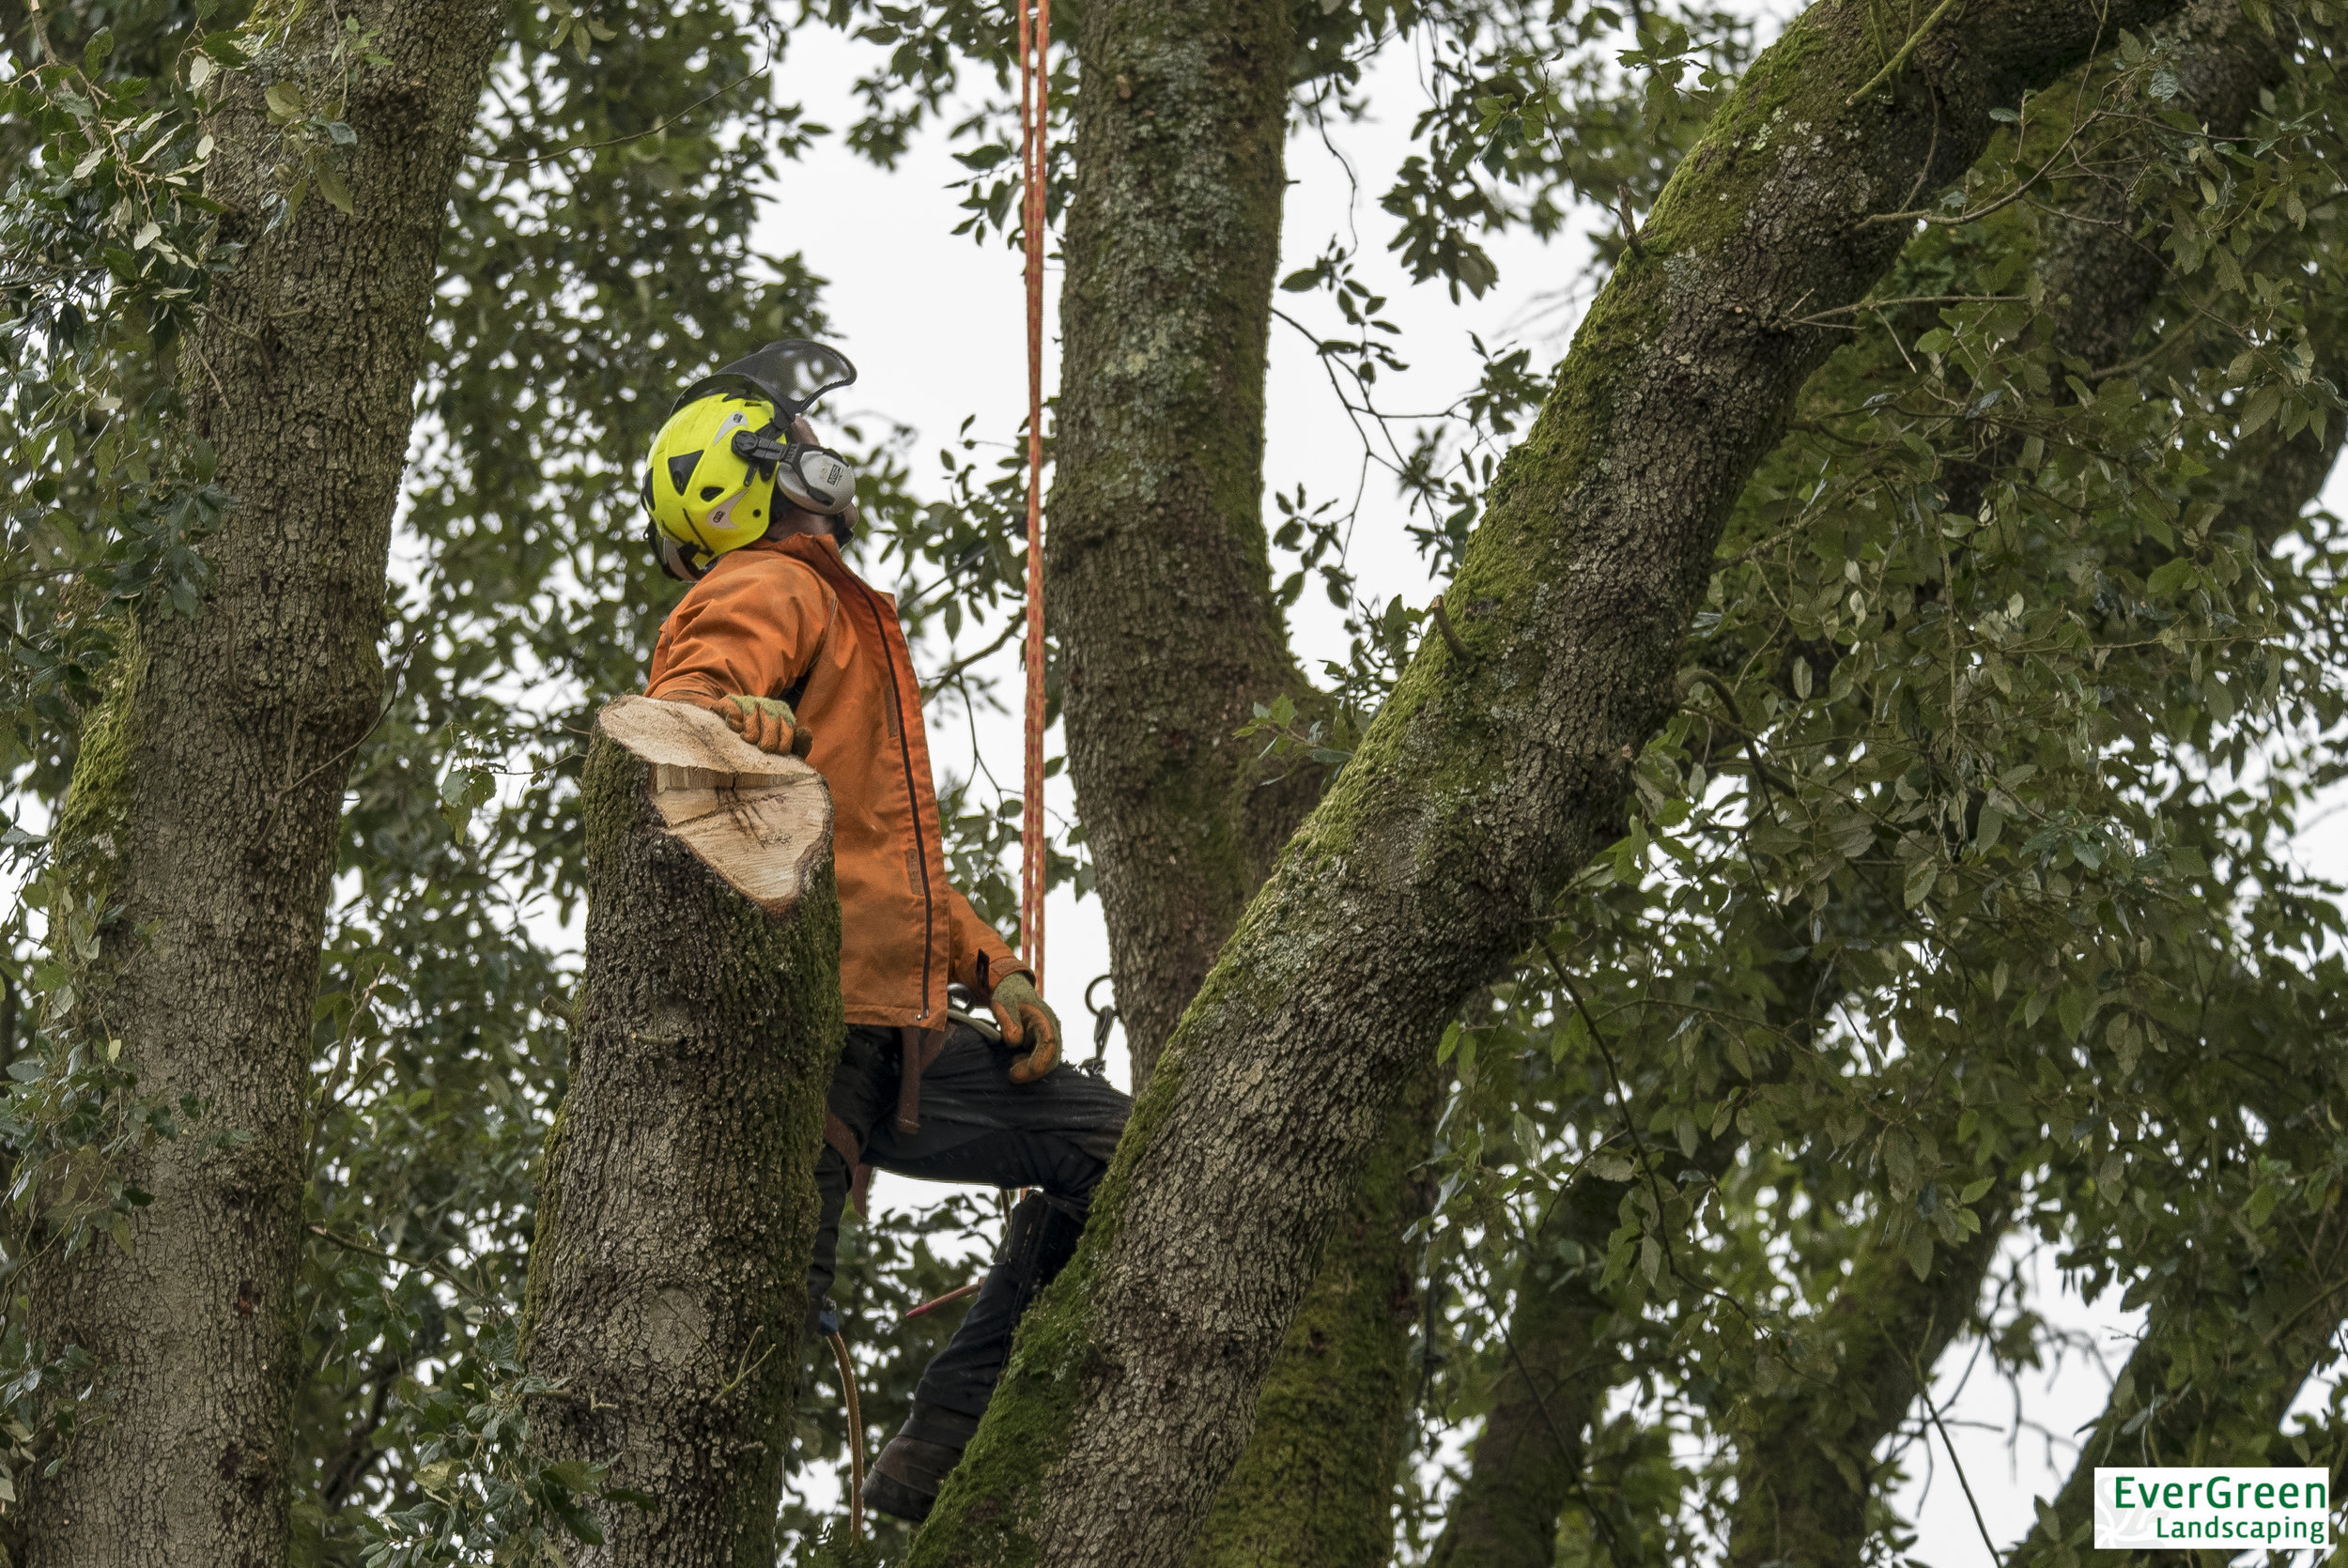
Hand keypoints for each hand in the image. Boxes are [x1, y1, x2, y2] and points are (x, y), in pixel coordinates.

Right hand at [667, 693, 811, 758]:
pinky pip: (733, 713)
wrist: (727, 727)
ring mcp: (747, 702)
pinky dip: (733, 724)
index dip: (782, 746)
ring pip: (753, 722)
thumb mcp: (782, 744)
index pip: (788, 729)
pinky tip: (734, 729)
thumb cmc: (759, 741)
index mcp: (783, 712)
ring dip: (750, 736)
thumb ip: (799, 743)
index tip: (776, 754)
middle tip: (760, 749)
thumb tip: (806, 732)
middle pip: (772, 726)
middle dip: (767, 743)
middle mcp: (767, 703)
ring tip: (747, 741)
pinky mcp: (729, 702)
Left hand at [989, 973, 1060, 1082]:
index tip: (1026, 1071)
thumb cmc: (1010, 996)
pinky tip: (1015, 1062)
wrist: (1014, 991)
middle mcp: (1052, 1029)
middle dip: (1034, 1071)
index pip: (1049, 1042)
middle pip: (1052, 1056)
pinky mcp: (1043, 1044)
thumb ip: (1008, 1021)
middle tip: (1012, 1076)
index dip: (1040, 1060)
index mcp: (1044, 1018)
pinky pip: (1042, 1059)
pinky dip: (1030, 1066)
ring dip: (1031, 1070)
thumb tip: (1015, 1041)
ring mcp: (1049, 1037)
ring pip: (1048, 1061)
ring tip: (1012, 1069)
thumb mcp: (1004, 1003)